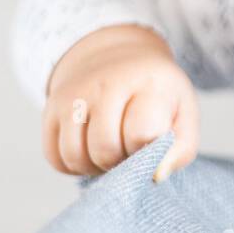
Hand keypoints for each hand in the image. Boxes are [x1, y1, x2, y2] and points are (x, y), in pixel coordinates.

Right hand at [41, 24, 199, 182]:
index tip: (152, 143)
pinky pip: (55, 158)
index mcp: (149, 83)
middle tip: (130, 151)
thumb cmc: (156, 95)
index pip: (141, 133)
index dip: (147, 151)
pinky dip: (73, 166)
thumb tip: (156, 176)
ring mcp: (73, 94)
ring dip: (95, 167)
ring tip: (111, 152)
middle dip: (120, 163)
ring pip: (75, 157)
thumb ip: (182, 149)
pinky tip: (91, 151)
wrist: (117, 56)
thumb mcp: (183, 113)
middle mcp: (106, 84)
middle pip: (104, 150)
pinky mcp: (50, 107)